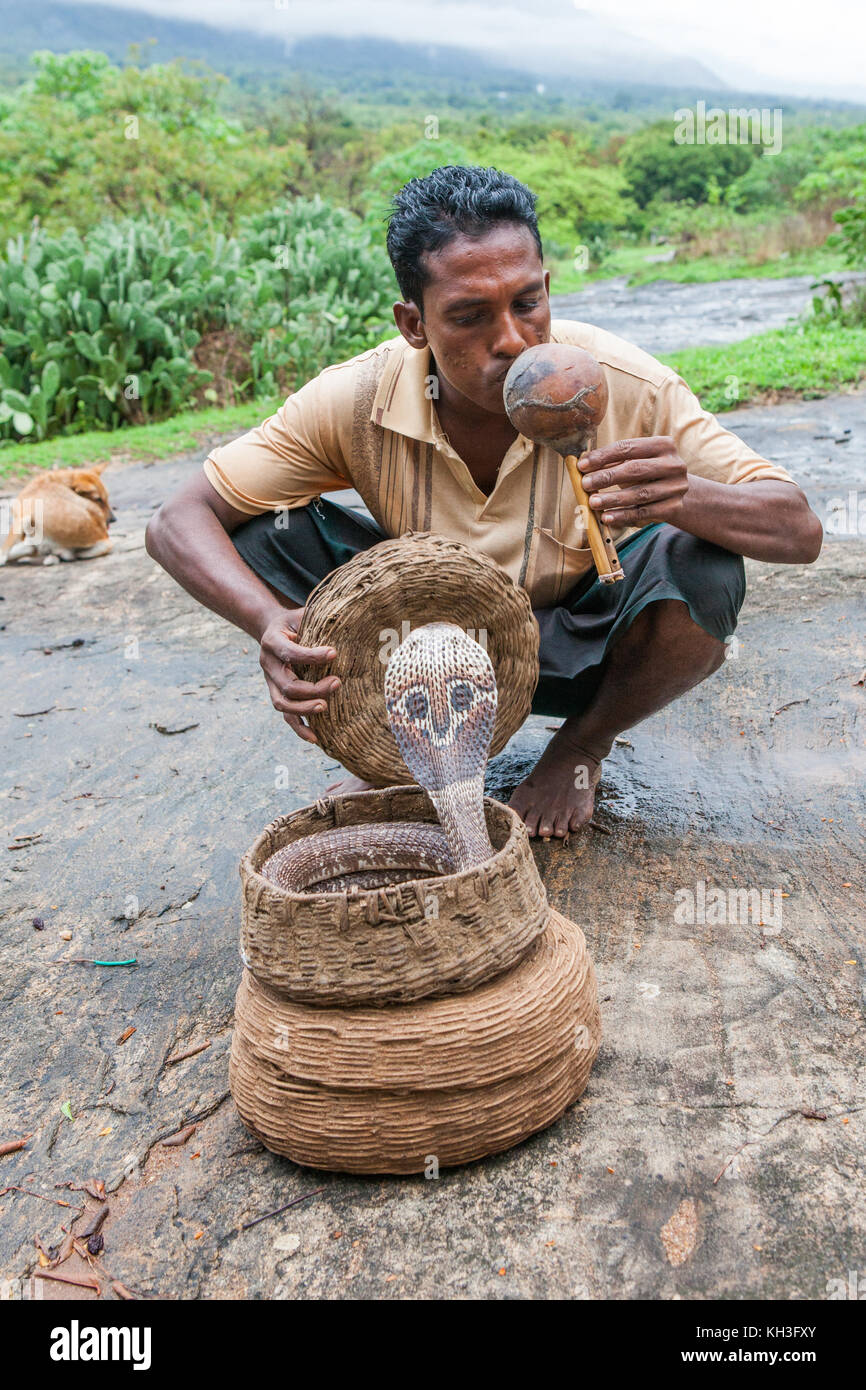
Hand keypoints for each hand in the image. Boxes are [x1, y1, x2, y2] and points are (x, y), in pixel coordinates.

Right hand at [258, 608, 339, 744]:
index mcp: (272, 642)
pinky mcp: (277, 694)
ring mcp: (271, 683)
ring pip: (282, 704)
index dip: (311, 656)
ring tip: (325, 707)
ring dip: (304, 709)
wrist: (271, 628)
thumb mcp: (302, 613)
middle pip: (287, 685)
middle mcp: (268, 664)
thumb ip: (318, 616)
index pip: (290, 653)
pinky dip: (299, 728)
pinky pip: (286, 716)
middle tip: (337, 682)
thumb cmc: (294, 621)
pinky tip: (315, 738)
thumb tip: (347, 614)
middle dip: (312, 688)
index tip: (334, 653)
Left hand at [579, 436, 688, 527]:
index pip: (628, 448)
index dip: (603, 456)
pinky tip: (607, 517)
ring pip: (640, 494)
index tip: (582, 465)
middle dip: (607, 477)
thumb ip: (612, 461)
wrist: (675, 491)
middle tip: (585, 484)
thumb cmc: (646, 472)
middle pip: (636, 469)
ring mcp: (676, 487)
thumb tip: (583, 464)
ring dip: (613, 499)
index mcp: (663, 445)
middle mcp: (674, 464)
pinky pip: (644, 513)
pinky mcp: (673, 507)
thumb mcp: (634, 461)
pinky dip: (623, 516)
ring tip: (593, 502)